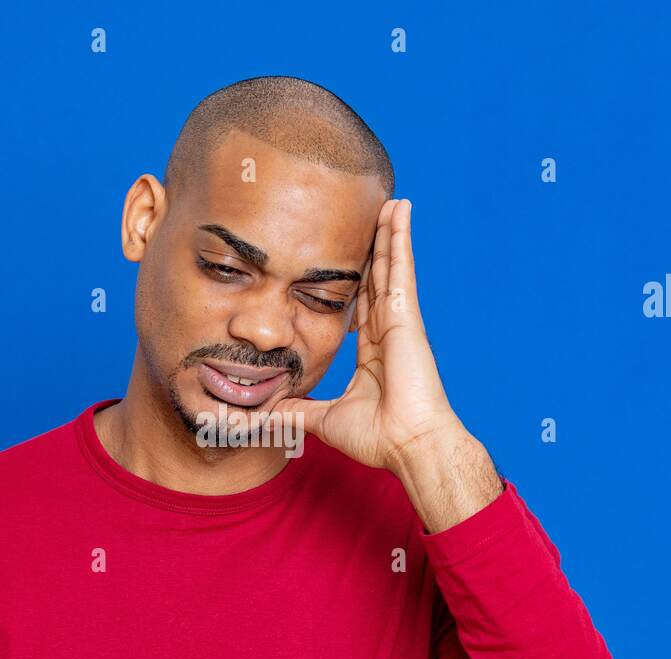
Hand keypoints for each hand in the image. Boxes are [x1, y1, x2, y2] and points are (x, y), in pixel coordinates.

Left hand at [277, 198, 458, 471]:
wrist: (407, 445)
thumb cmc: (378, 437)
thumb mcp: (324, 420)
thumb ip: (294, 412)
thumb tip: (262, 415)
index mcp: (373, 351)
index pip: (361, 304)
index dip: (357, 280)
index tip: (347, 259)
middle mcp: (388, 331)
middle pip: (378, 278)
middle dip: (374, 247)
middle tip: (371, 214)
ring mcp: (400, 321)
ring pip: (390, 265)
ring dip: (388, 232)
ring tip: (388, 200)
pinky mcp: (407, 316)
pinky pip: (400, 268)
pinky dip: (400, 238)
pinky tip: (400, 211)